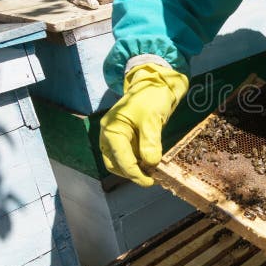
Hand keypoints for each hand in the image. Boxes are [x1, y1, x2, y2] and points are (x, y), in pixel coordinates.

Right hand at [99, 63, 188, 186]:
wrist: (156, 83)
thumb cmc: (151, 96)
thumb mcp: (152, 118)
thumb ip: (150, 141)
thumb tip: (151, 163)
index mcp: (111, 129)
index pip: (120, 159)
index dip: (135, 174)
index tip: (150, 182)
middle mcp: (109, 135)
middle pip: (115, 164)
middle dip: (132, 173)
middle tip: (152, 178)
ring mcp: (116, 137)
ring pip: (120, 162)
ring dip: (134, 169)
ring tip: (152, 172)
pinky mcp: (125, 138)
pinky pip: (128, 155)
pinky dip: (137, 162)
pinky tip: (151, 163)